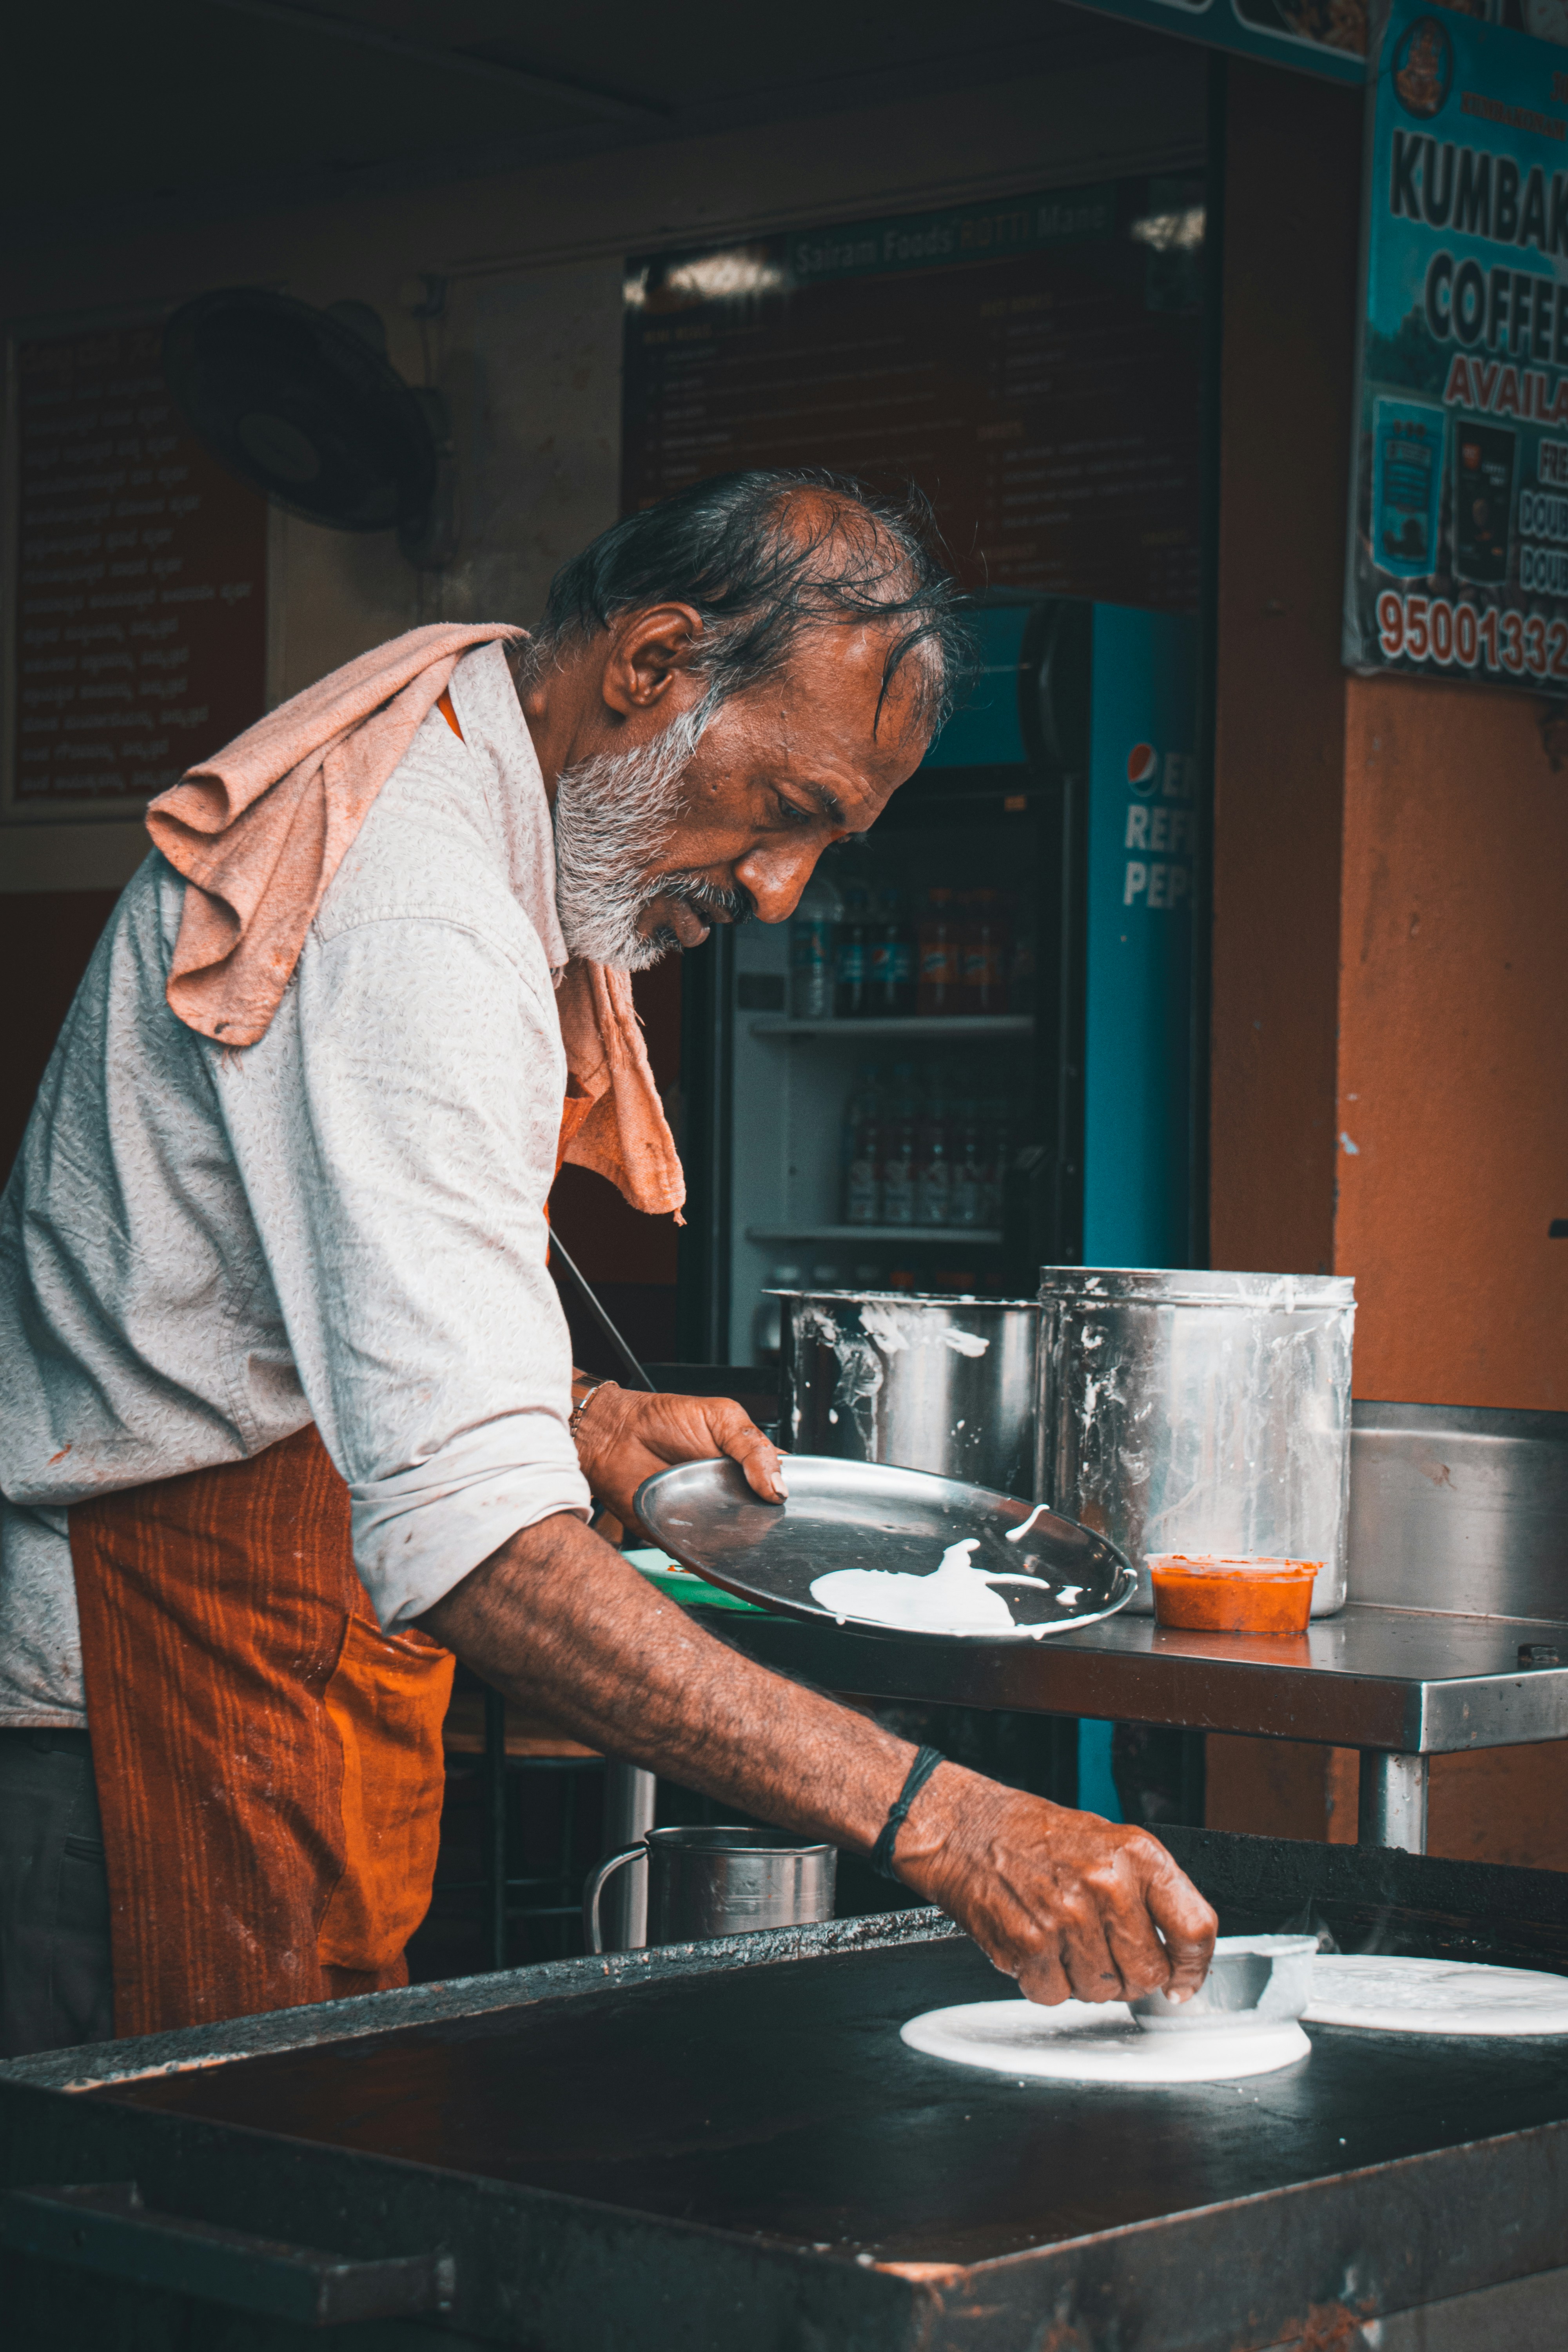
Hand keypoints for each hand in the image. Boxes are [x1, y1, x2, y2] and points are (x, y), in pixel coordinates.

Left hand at [573, 1383, 785, 1533]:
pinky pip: (706, 1555)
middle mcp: (733, 1496)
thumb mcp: (721, 1417)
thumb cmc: (662, 1420)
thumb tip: (780, 1486)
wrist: (614, 1437)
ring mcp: (710, 1519)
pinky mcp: (684, 1538)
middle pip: (766, 1520)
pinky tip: (715, 1539)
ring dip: (744, 1538)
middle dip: (772, 1521)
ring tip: (738, 1520)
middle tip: (767, 1510)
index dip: (794, 1492)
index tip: (802, 1496)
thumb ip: (753, 1448)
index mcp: (748, 1465)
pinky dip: (713, 1553)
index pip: (784, 1485)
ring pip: (740, 1542)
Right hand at [897, 1770, 1217, 2005]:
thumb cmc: (1038, 1837)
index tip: (1183, 1983)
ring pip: (1103, 1992)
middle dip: (1130, 1976)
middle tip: (1104, 1952)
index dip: (1195, 1968)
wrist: (967, 1829)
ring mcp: (1067, 1917)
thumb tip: (1180, 1958)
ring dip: (1086, 1980)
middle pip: (1149, 1973)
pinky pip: (1057, 1996)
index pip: (1195, 1927)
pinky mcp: (1029, 1946)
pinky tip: (1036, 1945)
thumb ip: (1150, 1894)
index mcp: (1136, 1854)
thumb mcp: (1110, 1843)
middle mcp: (1106, 1884)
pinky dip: (1046, 1983)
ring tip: (1063, 1937)